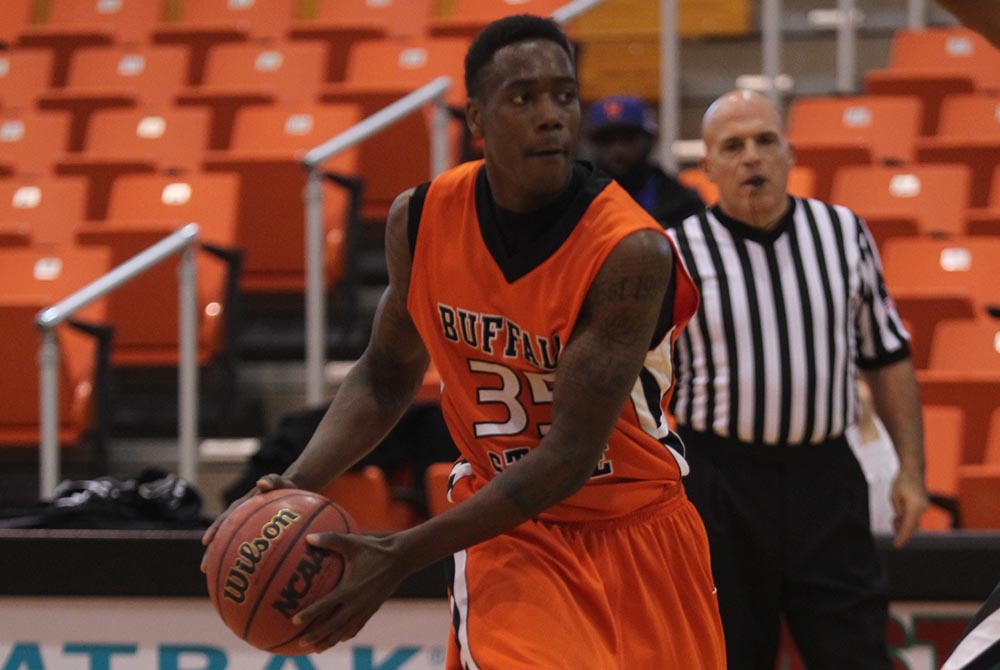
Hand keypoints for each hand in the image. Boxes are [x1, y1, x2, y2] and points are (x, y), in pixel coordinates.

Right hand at [200, 474, 298, 571]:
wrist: (292, 493)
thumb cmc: (284, 487)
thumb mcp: (279, 481)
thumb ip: (271, 480)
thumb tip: (261, 483)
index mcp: (242, 507)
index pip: (225, 519)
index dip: (215, 529)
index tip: (205, 542)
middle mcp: (240, 520)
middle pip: (223, 537)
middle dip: (213, 552)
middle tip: (204, 568)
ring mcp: (248, 530)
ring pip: (232, 547)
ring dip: (224, 560)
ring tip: (217, 579)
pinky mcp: (258, 537)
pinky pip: (249, 551)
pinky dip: (246, 563)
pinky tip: (247, 579)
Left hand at [293, 532, 406, 652]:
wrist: (401, 558)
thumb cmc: (375, 548)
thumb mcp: (352, 542)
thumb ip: (330, 540)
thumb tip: (308, 537)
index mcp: (350, 589)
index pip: (325, 605)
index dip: (310, 614)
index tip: (294, 621)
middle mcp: (357, 603)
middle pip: (333, 625)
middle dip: (317, 635)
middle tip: (300, 643)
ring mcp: (365, 608)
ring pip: (345, 630)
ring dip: (330, 640)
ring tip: (317, 649)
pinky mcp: (372, 609)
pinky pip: (357, 626)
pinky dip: (347, 634)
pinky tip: (340, 638)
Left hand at [890, 470, 928, 547]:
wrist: (913, 470)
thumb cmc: (902, 482)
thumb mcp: (894, 497)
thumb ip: (898, 511)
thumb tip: (902, 520)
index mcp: (915, 507)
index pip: (908, 526)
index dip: (902, 537)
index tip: (896, 546)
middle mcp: (923, 508)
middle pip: (912, 527)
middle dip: (902, 531)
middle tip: (893, 531)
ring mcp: (925, 507)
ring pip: (914, 522)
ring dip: (904, 524)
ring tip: (894, 519)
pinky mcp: (924, 505)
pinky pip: (915, 517)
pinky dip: (907, 519)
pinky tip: (899, 516)